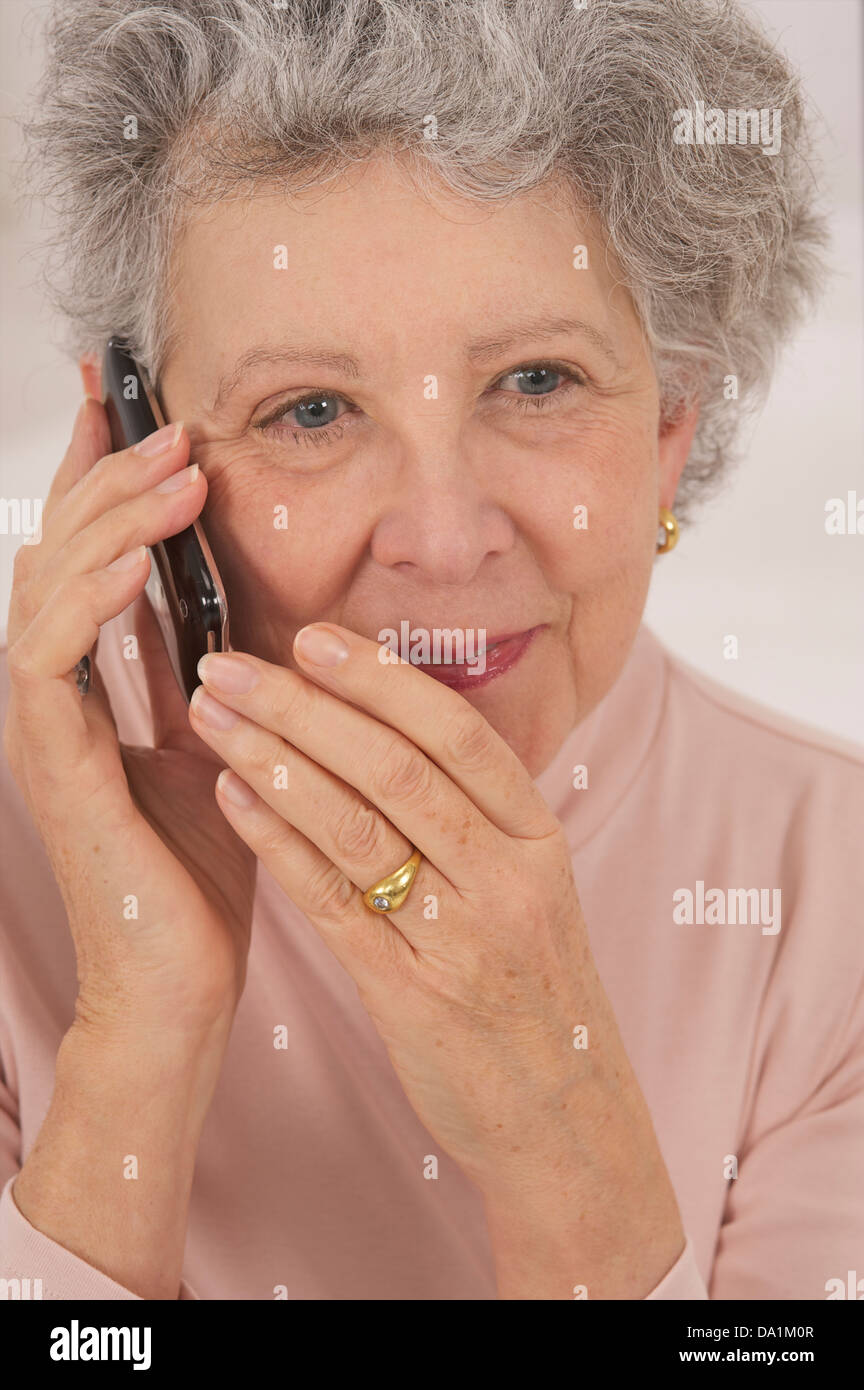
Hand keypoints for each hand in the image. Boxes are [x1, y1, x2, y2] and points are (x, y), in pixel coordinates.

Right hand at [3, 397, 255, 1042]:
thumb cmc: (196, 873)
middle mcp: (54, 696)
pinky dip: (87, 602)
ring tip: (169, 470)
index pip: (84, 558)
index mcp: (90, 685)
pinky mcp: (54, 767)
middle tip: (165, 423)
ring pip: (46, 590)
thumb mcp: (212, 745)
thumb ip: (193, 675)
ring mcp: (44, 729)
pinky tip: (130, 559)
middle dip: (108, 479)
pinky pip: (51, 662)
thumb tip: (211, 609)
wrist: (178, 984)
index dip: (98, 481)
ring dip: (106, 521)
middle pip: (57, 554)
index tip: (128, 409)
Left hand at [189, 624, 684, 1292]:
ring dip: (273, 760)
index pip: (458, 735)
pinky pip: (331, 901)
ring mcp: (461, 939)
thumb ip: (475, 818)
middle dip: (303, 707)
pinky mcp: (410, 995)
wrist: (566, 1118)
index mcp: (539, 843)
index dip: (381, 680)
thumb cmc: (536, 993)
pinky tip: (231, 796)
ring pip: (356, 827)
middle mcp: (506, 881)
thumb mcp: (534, 891)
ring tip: (212, 717)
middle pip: (396, 769)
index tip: (312, 636)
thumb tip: (391, 729)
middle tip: (229, 665)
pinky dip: (276, 841)